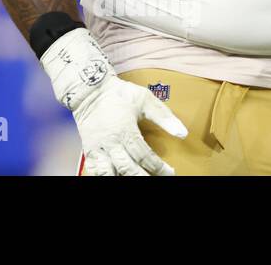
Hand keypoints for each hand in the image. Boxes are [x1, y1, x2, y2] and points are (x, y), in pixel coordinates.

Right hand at [42, 28, 187, 175]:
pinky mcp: (88, 150)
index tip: (170, 172)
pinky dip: (103, 176)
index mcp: (125, 130)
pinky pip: (94, 170)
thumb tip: (182, 133)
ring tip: (134, 178)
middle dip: (143, 177)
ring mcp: (97, 148)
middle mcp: (111, 142)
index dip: (159, 167)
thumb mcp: (144, 99)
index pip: (145, 155)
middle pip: (127, 168)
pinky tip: (114, 176)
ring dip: (121, 178)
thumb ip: (164, 116)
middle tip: (155, 180)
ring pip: (108, 173)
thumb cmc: (118, 93)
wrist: (88, 90)